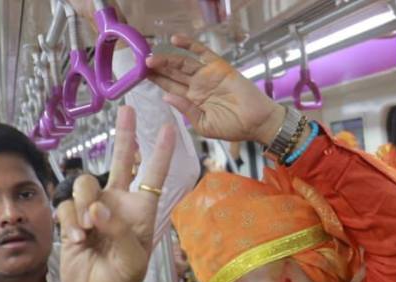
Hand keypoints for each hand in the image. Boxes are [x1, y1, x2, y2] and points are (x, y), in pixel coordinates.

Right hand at [57, 106, 175, 281]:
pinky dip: (70, 221)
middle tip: (126, 110)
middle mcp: (119, 204)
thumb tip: (99, 207)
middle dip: (125, 136)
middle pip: (122, 162)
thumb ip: (119, 230)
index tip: (169, 127)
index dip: (160, 153)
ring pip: (85, 184)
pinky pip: (67, 205)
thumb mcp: (132, 259)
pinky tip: (77, 239)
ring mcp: (95, 209)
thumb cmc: (121, 280)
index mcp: (142, 212)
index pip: (154, 176)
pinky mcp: (73, 217)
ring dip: (83, 207)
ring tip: (88, 233)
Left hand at [146, 35, 284, 143]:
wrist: (257, 122)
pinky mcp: (219, 67)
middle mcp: (198, 86)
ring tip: (151, 59)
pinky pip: (202, 52)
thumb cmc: (234, 128)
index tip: (139, 76)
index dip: (156, 81)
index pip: (170, 88)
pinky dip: (189, 45)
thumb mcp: (205, 126)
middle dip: (157, 69)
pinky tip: (175, 40)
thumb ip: (187, 111)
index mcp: (193, 101)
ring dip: (167, 59)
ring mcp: (208, 75)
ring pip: (183, 63)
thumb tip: (167, 97)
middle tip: (140, 64)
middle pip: (173, 74)